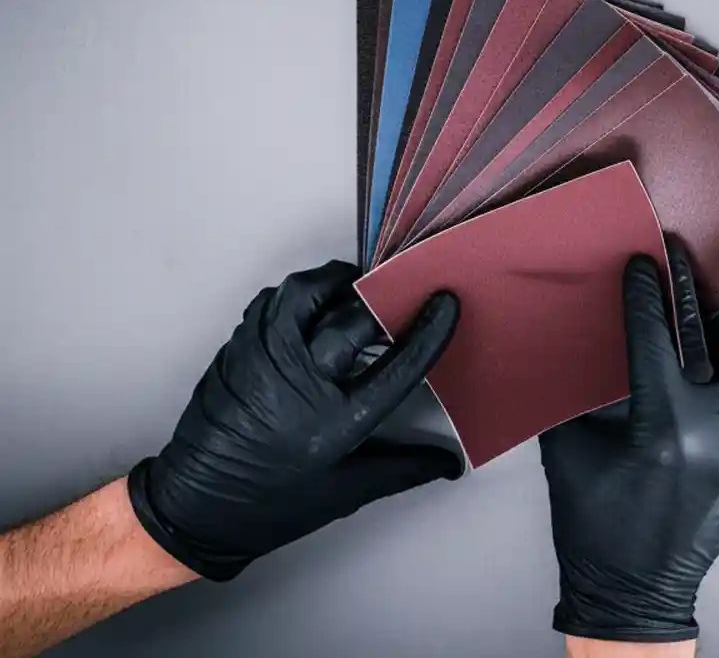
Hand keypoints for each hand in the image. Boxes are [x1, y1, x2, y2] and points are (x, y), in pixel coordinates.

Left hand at [128, 260, 461, 580]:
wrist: (194, 509)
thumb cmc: (269, 505)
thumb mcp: (347, 493)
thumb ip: (404, 469)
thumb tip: (449, 464)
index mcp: (336, 422)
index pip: (395, 364)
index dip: (427, 330)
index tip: (446, 302)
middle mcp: (299, 382)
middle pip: (354, 319)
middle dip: (385, 301)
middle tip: (405, 296)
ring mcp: (262, 359)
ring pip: (305, 293)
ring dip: (338, 284)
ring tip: (359, 290)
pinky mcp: (237, 349)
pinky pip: (273, 303)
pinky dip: (302, 294)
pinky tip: (317, 307)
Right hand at [539, 247, 718, 642]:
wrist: (631, 595)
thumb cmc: (594, 532)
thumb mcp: (571, 452)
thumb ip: (584, 393)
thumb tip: (590, 344)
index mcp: (666, 429)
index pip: (658, 340)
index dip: (646, 295)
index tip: (643, 264)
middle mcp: (716, 436)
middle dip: (707, 307)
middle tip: (687, 283)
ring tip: (713, 325)